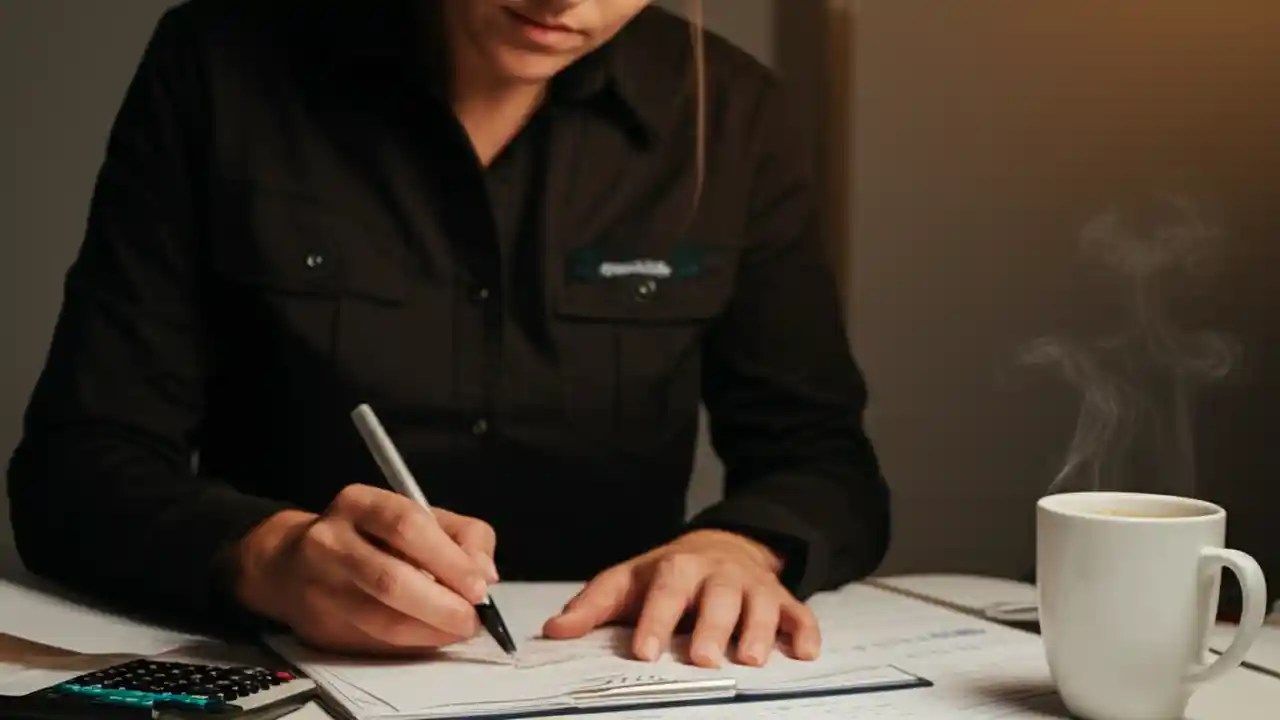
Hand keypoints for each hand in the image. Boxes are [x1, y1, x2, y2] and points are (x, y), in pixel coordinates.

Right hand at [233, 484, 499, 654]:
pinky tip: (430, 638)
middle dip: (441, 605)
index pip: (407, 525)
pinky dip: (410, 645)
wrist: (291, 563)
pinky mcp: (316, 626)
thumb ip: (462, 536)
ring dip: (429, 632)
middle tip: (471, 619)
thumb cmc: (372, 537)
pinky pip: (372, 641)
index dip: (449, 559)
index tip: (479, 586)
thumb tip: (485, 573)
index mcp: (359, 503)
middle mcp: (330, 540)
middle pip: (389, 578)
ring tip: (457, 631)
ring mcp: (318, 586)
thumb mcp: (417, 516)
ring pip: (379, 619)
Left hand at [543, 530, 819, 667]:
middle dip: (711, 627)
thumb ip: (592, 607)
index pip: (665, 590)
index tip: (643, 651)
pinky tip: (804, 653)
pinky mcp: (782, 600)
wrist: (722, 547)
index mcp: (677, 568)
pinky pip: (799, 614)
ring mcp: (753, 586)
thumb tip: (553, 632)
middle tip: (702, 659)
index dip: (655, 619)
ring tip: (752, 660)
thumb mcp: (628, 582)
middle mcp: (718, 574)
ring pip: (761, 605)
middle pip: (716, 597)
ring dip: (758, 631)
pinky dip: (805, 632)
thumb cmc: (668, 576)